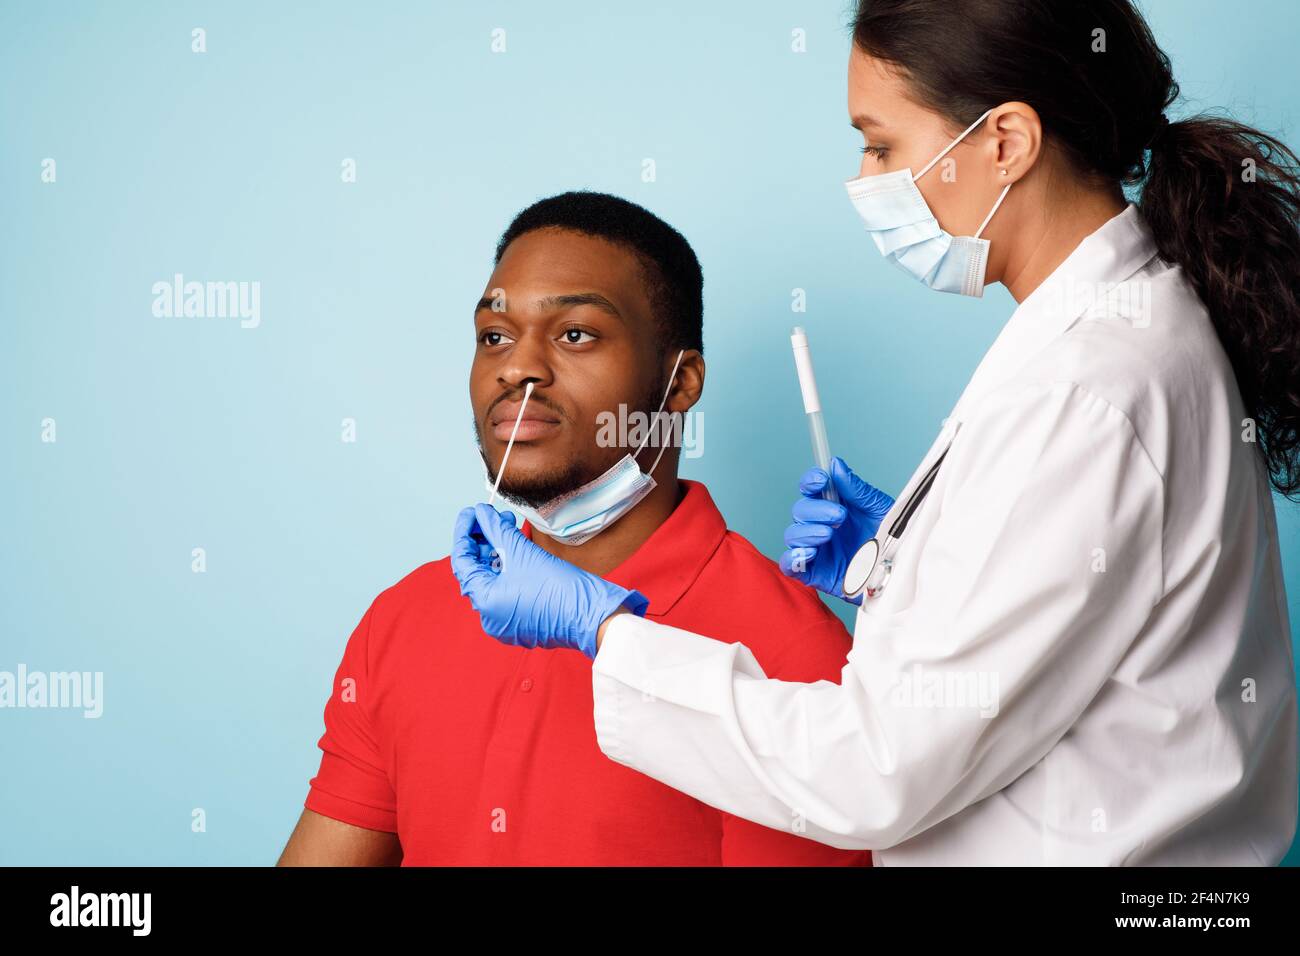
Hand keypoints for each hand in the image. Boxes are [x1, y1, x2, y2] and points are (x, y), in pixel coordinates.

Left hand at [450, 503, 648, 658]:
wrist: (591, 615)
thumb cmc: (558, 588)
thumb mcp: (523, 553)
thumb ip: (497, 531)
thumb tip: (482, 514)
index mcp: (485, 602)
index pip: (462, 562)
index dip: (465, 532)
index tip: (472, 511)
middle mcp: (490, 616)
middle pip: (477, 570)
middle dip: (485, 539)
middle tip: (495, 516)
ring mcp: (506, 620)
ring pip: (493, 578)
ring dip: (498, 551)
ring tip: (510, 525)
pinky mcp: (522, 619)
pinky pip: (507, 588)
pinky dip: (509, 567)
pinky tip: (517, 546)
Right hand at [779, 457, 894, 603]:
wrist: (898, 573)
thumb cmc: (890, 540)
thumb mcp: (879, 509)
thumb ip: (856, 489)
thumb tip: (836, 465)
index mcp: (834, 507)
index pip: (811, 489)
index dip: (811, 481)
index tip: (821, 480)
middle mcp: (821, 526)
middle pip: (800, 510)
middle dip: (817, 510)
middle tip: (840, 516)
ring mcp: (816, 549)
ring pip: (792, 535)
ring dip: (806, 531)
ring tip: (828, 534)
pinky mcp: (813, 573)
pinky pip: (790, 564)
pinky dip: (794, 557)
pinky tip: (811, 552)